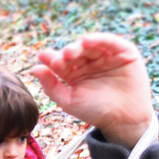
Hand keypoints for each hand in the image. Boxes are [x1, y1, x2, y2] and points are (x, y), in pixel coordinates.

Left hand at [30, 33, 155, 148]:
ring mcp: (105, 56)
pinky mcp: (123, 52)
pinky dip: (99, 39)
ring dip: (79, 46)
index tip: (43, 57)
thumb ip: (50, 86)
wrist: (124, 120)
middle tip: (61, 59)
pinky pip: (110, 41)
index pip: (59, 60)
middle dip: (66, 53)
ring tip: (70, 52)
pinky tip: (87, 41)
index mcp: (73, 72)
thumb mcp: (68, 101)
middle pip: (74, 51)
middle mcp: (88, 62)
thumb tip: (34, 68)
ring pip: (90, 45)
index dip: (51, 58)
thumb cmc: (95, 111)